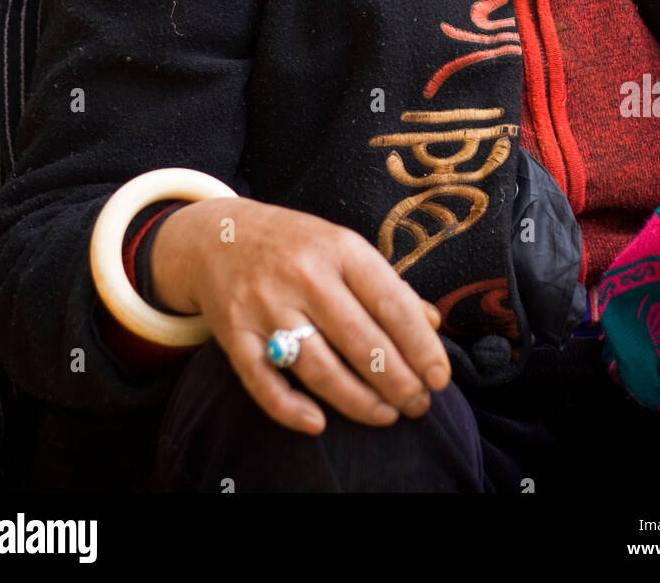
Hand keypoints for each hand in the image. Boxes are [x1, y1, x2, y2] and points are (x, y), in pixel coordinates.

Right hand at [149, 196, 451, 434]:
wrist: (219, 236)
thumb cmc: (296, 245)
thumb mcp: (344, 247)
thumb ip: (386, 284)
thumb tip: (432, 324)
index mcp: (340, 248)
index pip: (391, 303)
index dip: (420, 346)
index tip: (439, 378)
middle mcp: (304, 275)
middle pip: (360, 342)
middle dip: (397, 381)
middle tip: (418, 404)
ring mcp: (266, 305)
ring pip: (319, 368)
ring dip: (358, 401)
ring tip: (386, 415)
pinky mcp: (234, 333)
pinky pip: (264, 382)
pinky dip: (290, 409)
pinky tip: (318, 424)